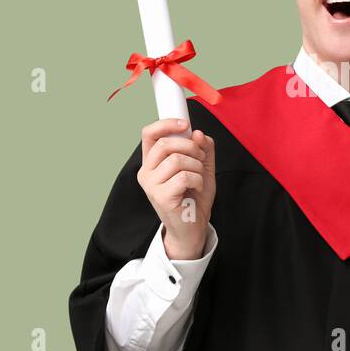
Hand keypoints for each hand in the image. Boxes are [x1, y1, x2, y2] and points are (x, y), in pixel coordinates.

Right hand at [136, 118, 215, 260]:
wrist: (194, 226)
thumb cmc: (194, 196)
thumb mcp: (202, 167)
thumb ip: (202, 148)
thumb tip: (197, 133)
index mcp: (152, 162)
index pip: (149, 134)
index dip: (166, 123)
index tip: (186, 124)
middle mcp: (146, 172)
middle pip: (165, 144)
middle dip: (190, 147)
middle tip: (200, 159)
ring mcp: (151, 185)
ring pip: (177, 160)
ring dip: (197, 166)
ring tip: (199, 178)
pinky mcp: (161, 197)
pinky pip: (184, 176)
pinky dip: (198, 180)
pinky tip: (196, 189)